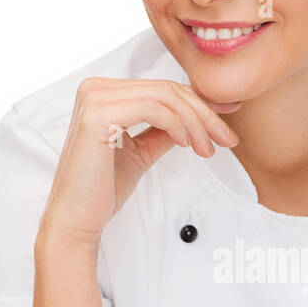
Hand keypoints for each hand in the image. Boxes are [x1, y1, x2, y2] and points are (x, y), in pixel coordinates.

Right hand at [37, 75, 239, 248]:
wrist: (77, 218)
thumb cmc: (103, 189)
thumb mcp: (142, 152)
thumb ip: (164, 131)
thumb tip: (196, 117)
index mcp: (105, 93)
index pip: (162, 89)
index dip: (200, 100)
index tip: (230, 114)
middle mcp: (96, 88)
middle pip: (167, 89)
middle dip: (204, 113)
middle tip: (228, 139)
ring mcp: (94, 98)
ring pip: (164, 96)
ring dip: (195, 122)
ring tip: (208, 149)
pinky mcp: (97, 115)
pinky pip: (152, 109)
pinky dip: (177, 124)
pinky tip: (188, 144)